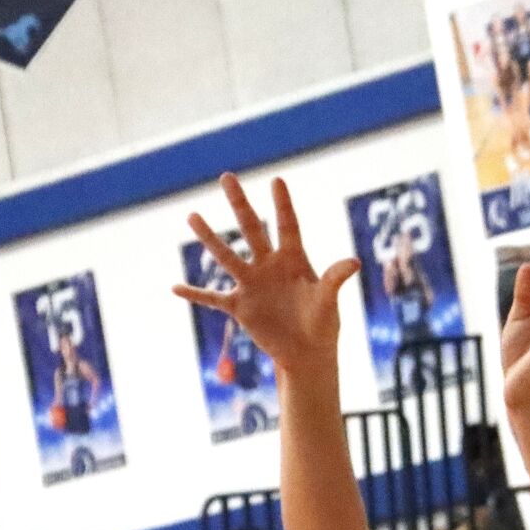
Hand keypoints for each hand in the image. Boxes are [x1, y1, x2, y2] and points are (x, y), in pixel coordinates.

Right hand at [173, 174, 357, 378]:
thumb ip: (335, 279)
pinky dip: (195, 294)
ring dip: (209, 237)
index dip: (283, 203)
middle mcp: (269, 265)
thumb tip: (354, 262)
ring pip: (227, 256)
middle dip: (240, 203)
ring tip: (192, 216)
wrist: (306, 352)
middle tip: (226, 177)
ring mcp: (252, 284)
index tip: (276, 180)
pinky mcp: (240, 307)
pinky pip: (213, 298)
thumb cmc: (322, 323)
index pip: (288, 225)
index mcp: (293, 259)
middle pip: (251, 228)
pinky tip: (175, 287)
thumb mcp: (328, 300)